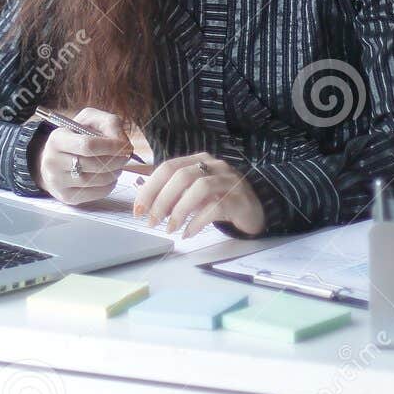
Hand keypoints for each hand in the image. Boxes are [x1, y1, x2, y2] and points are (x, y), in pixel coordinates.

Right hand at [33, 107, 134, 204]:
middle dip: (116, 160)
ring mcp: (57, 181)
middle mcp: (52, 161)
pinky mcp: (66, 196)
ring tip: (117, 166)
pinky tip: (109, 177)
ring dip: (114, 173)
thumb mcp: (91, 120)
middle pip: (94, 164)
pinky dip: (109, 186)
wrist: (55, 159)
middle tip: (124, 157)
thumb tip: (123, 144)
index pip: (88, 145)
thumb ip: (110, 124)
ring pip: (96, 180)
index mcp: (57, 139)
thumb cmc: (78, 137)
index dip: (111, 147)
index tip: (126, 147)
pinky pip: (96, 194)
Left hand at [134, 152, 265, 238]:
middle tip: (152, 221)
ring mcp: (229, 180)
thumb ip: (173, 194)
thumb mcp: (194, 194)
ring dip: (179, 210)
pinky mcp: (239, 199)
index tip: (138, 209)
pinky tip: (188, 233)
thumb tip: (144, 203)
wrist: (254, 211)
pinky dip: (197, 221)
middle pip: (182, 176)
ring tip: (170, 229)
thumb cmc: (220, 201)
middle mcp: (215, 166)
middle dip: (161, 200)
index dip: (150, 188)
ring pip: (199, 188)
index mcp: (200, 160)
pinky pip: (215, 207)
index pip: (169, 167)